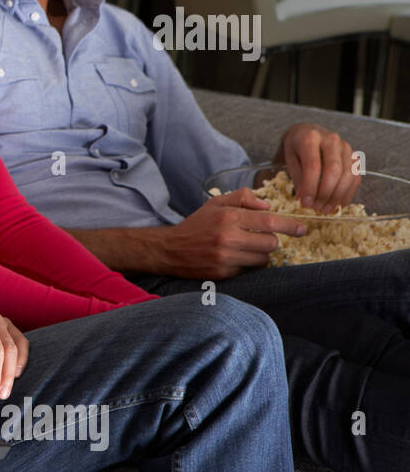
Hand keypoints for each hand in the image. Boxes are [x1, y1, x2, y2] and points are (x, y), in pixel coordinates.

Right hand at [165, 189, 306, 278]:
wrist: (170, 249)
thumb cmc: (196, 225)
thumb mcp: (216, 203)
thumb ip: (243, 198)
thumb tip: (268, 206)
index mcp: (229, 217)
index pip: (269, 221)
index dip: (290, 226)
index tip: (302, 229)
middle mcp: (228, 237)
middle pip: (271, 243)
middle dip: (271, 241)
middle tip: (260, 238)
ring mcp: (226, 258)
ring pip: (263, 258)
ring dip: (260, 253)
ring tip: (246, 248)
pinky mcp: (223, 273)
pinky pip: (249, 270)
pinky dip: (247, 264)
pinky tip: (235, 258)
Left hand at [278, 123, 360, 212]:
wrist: (308, 132)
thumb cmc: (297, 148)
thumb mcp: (290, 160)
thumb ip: (298, 178)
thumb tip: (305, 199)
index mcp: (310, 138)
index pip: (313, 165)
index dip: (311, 187)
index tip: (306, 202)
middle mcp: (331, 140)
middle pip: (334, 170)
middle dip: (326, 193)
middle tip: (317, 207)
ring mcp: (346, 147)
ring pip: (348, 174)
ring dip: (338, 195)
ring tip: (326, 208)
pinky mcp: (354, 155)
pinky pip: (356, 176)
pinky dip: (348, 192)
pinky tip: (338, 203)